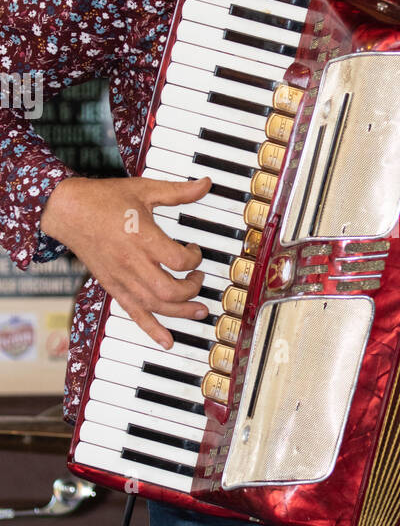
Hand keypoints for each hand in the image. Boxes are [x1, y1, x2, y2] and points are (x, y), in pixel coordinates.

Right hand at [41, 174, 212, 349]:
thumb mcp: (144, 189)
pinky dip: (152, 329)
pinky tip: (167, 341)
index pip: (178, 260)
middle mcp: (132, 262)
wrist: (68, 210)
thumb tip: (205, 184)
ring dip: (181, 312)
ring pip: (155, 306)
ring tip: (199, 310)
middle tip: (198, 278)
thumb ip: (177, 191)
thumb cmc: (105, 199)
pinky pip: (134, 313)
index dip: (194, 258)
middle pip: (169, 290)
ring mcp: (122, 277)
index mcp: (142, 237)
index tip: (194, 249)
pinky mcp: (113, 286)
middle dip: (191, 289)